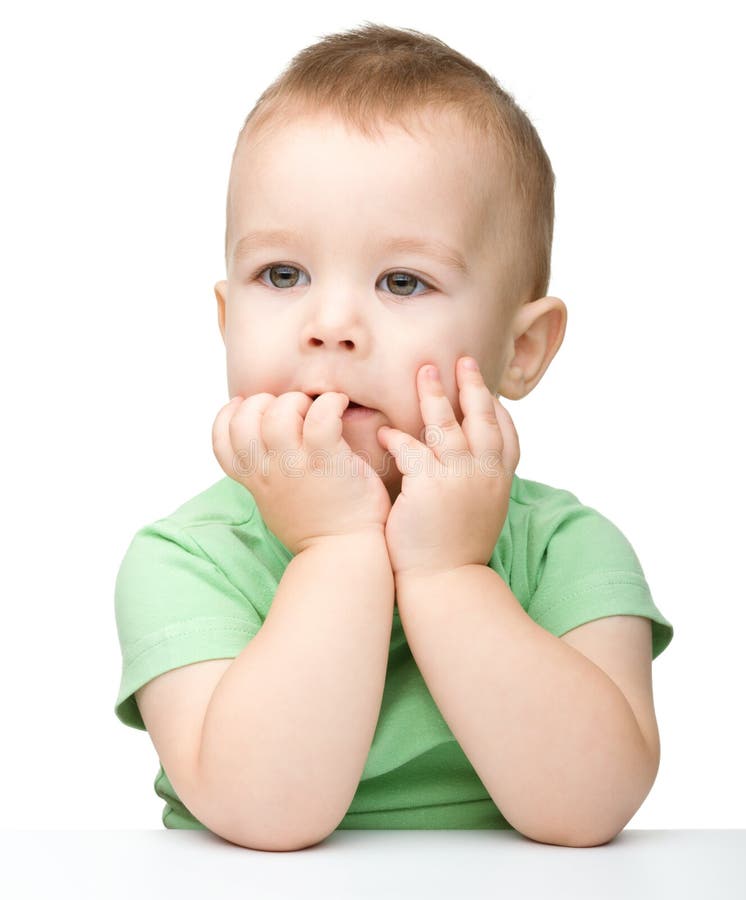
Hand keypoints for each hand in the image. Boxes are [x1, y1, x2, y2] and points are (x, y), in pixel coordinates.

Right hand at [212, 392, 391, 554]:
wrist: (343, 553)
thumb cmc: (317, 528)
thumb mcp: (275, 504)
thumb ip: (265, 478)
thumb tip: (265, 454)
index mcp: (255, 481)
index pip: (220, 442)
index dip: (228, 415)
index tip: (245, 405)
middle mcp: (269, 472)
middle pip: (244, 420)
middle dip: (264, 402)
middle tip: (293, 408)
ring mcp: (296, 466)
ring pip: (278, 414)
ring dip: (296, 402)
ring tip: (316, 408)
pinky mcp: (327, 462)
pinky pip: (321, 417)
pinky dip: (330, 403)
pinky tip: (339, 405)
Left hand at [376, 356, 519, 578]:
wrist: (447, 582)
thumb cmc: (457, 551)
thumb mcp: (481, 514)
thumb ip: (478, 485)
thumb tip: (470, 466)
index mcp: (500, 481)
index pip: (509, 435)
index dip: (500, 410)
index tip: (492, 393)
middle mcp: (486, 474)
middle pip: (483, 418)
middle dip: (473, 386)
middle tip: (464, 360)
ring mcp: (459, 478)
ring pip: (447, 425)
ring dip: (434, 395)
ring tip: (424, 372)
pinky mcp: (429, 486)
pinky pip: (411, 449)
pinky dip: (396, 437)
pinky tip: (383, 431)